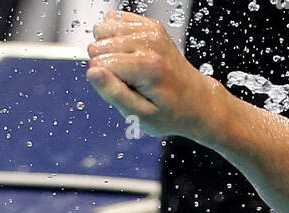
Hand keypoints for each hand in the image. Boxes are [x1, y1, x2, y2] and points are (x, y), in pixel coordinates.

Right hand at [86, 9, 219, 139]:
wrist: (196, 101)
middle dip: (106, 65)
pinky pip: (113, 19)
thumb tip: (92, 73)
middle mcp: (148, 42)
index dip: (105, 82)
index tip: (125, 91)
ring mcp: (150, 30)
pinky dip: (115, 36)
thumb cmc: (170, 113)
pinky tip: (129, 53)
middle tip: (129, 82)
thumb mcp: (142, 116)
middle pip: (97, 44)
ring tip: (128, 67)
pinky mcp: (150, 24)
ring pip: (102, 29)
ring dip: (108, 49)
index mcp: (147, 66)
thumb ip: (115, 94)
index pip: (98, 64)